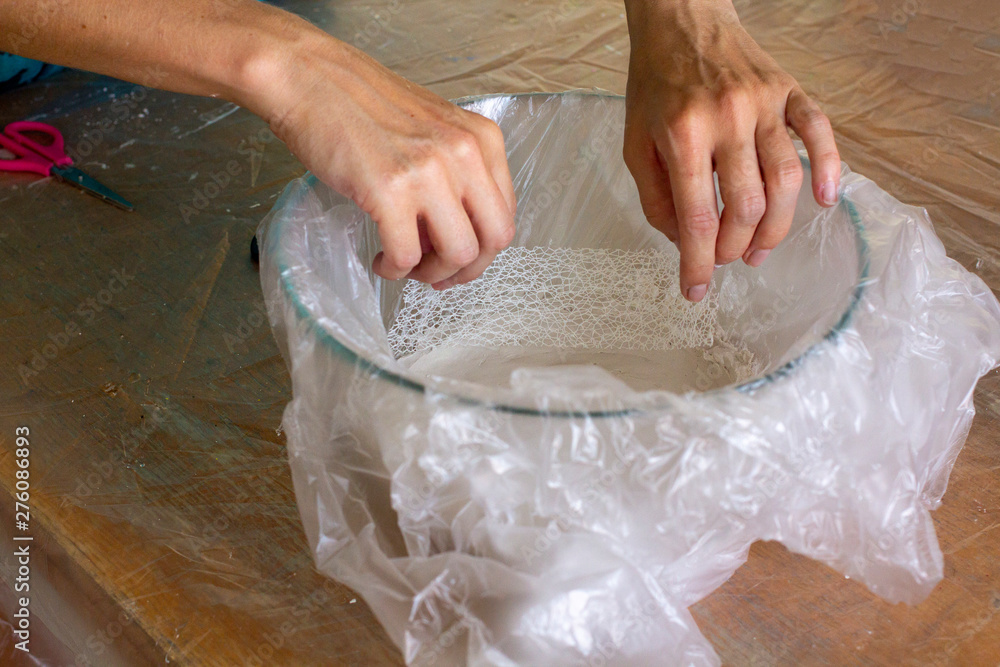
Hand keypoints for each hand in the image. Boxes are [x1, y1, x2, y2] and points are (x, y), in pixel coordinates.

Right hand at [259, 38, 516, 288]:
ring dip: (430, 274)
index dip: (482, 249)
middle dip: (465, 269)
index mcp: (482, 139)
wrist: (309, 77)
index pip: (505, 215)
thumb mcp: (432, 131)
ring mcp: (428, 172)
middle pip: (492, 240)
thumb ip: (456, 174)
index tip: (456, 259)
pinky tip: (380, 259)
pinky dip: (394, 269)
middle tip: (435, 273)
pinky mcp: (389, 190)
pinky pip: (406, 255)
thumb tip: (454, 232)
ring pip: (457, 254)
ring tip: (404, 264)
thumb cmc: (362, 104)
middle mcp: (464, 153)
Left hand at [623, 0, 839, 301]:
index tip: (695, 292)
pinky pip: (821, 132)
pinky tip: (823, 203)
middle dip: (734, 247)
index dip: (697, 263)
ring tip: (759, 250)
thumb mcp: (634, 143)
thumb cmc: (655, 85)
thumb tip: (683, 244)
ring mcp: (764, 103)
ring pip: (786, 180)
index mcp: (682, 134)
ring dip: (776, 228)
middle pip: (746, 205)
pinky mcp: (790, 90)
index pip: (697, 217)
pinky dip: (830, 169)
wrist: (682, 20)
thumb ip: (655, 198)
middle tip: (725, 260)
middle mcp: (727, 118)